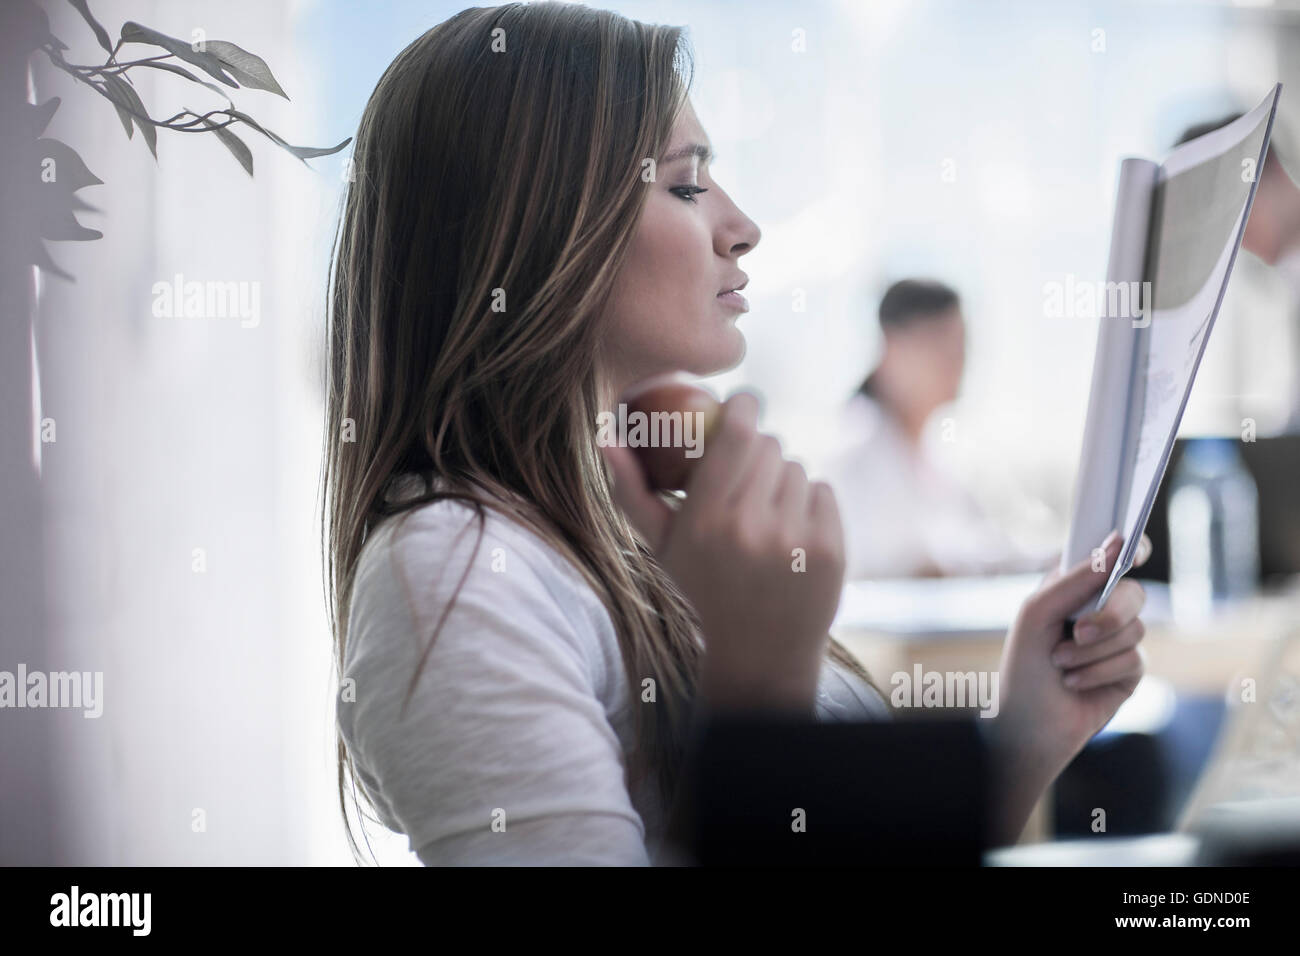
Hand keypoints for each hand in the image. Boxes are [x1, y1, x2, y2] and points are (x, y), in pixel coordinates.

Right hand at [600, 391, 844, 714]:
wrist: (760, 651)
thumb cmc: (703, 587)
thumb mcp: (660, 545)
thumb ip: (631, 491)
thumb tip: (605, 436)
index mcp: (703, 521)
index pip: (737, 432)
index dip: (745, 407)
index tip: (743, 405)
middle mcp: (748, 528)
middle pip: (769, 444)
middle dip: (759, 451)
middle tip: (748, 476)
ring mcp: (793, 539)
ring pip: (796, 468)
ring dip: (783, 481)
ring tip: (767, 516)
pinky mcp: (828, 549)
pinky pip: (823, 491)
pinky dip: (811, 504)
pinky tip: (793, 534)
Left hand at [988, 530, 1151, 843]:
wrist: (1026, 724)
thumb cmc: (1023, 666)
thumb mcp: (1038, 613)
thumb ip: (1077, 578)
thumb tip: (1117, 543)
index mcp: (1073, 589)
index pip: (1110, 558)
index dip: (1129, 548)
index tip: (1134, 547)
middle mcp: (1097, 610)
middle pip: (1133, 594)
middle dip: (1107, 614)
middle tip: (1076, 632)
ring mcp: (1116, 641)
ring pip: (1135, 629)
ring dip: (1092, 652)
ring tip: (1060, 664)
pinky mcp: (1128, 672)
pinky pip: (1134, 660)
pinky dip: (1099, 672)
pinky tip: (1073, 683)